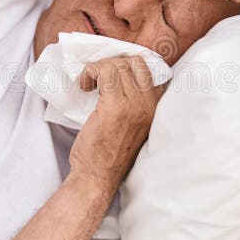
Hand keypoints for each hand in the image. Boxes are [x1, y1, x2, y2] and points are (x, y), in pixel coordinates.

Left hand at [69, 56, 162, 192]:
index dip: (127, 65)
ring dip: (97, 69)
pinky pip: (103, 72)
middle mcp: (149, 105)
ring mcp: (134, 106)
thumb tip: (118, 74)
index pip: (149, 69)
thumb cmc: (109, 153)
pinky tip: (84, 85)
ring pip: (118, 65)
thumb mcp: (132, 126)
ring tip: (88, 84)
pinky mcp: (114, 107)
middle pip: (134, 63)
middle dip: (112, 64)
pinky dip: (90, 72)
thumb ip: (133, 103)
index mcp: (155, 109)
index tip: (109, 73)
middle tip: (97, 78)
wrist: (97, 177)